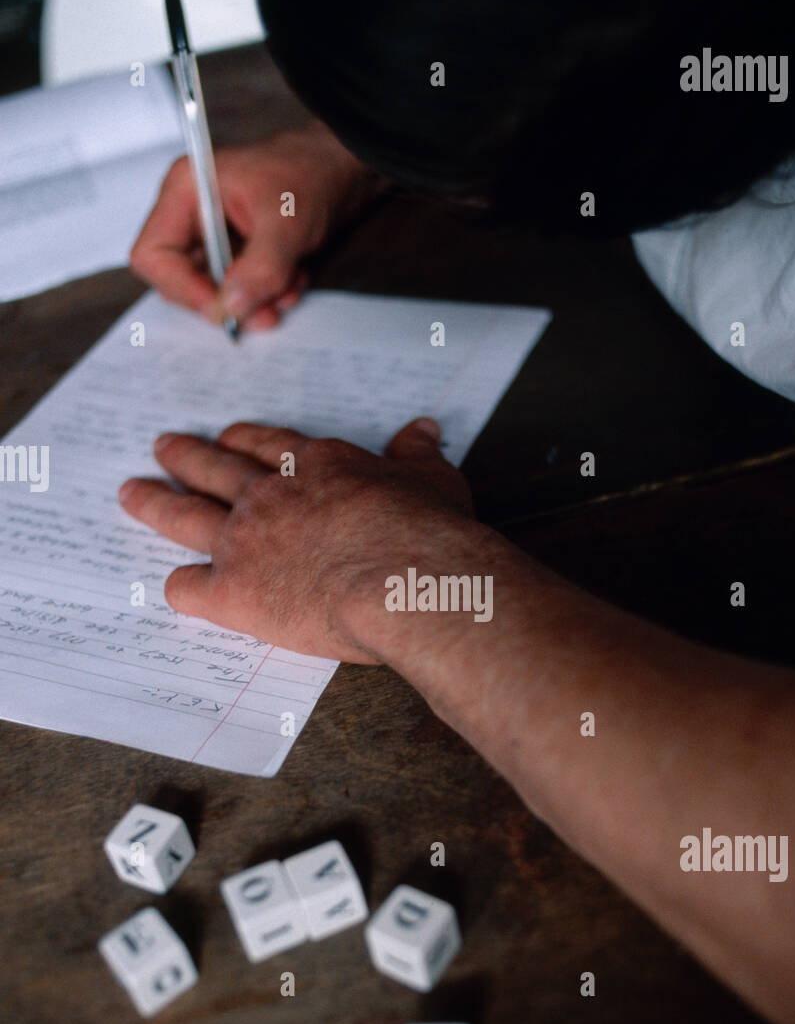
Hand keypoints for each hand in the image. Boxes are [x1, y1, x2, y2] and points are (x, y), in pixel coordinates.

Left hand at [117, 418, 473, 662]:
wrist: (407, 582)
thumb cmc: (428, 533)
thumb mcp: (432, 479)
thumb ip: (417, 455)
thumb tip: (424, 430)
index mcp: (316, 467)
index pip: (266, 445)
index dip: (242, 441)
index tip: (228, 437)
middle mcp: (270, 496)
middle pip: (213, 468)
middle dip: (184, 456)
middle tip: (163, 447)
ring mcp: (244, 542)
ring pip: (183, 514)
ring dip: (154, 502)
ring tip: (132, 492)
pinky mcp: (232, 593)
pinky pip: (187, 586)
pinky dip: (180, 586)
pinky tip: (178, 587)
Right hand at [129, 122, 386, 332]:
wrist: (344, 171)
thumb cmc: (310, 174)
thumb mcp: (285, 225)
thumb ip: (258, 269)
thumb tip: (229, 308)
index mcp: (186, 191)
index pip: (153, 255)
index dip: (182, 289)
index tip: (222, 309)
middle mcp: (192, 213)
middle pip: (182, 279)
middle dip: (228, 301)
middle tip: (265, 314)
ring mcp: (214, 234)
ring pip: (216, 290)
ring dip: (255, 301)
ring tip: (289, 288)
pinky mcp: (237, 250)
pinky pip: (241, 289)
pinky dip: (269, 293)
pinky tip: (294, 278)